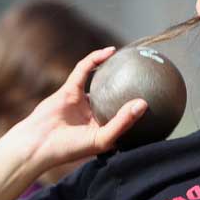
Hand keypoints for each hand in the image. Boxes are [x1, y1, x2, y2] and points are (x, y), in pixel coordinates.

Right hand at [14, 47, 147, 169]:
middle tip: (151, 75)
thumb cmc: (71, 148)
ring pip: (102, 81)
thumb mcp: (103, 138)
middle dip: (132, 86)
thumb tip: (144, 104)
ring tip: (133, 57)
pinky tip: (111, 51)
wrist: (38, 144)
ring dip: (115, 68)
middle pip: (117, 97)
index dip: (141, 109)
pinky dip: (95, 59)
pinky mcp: (69, 89)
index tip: (161, 100)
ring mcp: (82, 102)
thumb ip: (123, 122)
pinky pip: (84, 70)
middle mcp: (95, 115)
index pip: (127, 117)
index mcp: (105, 130)